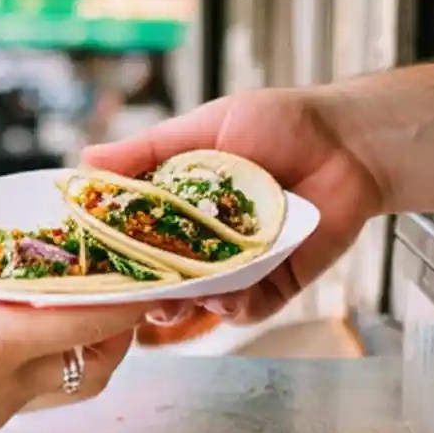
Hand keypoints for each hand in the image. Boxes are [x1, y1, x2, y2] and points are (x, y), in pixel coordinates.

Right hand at [0, 225, 149, 432]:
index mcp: (4, 348)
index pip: (91, 323)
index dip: (127, 298)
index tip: (149, 278)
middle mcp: (12, 384)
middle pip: (96, 365)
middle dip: (118, 332)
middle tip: (116, 294)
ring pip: (68, 381)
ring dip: (83, 347)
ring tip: (69, 308)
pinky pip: (33, 387)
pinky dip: (44, 357)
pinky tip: (10, 329)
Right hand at [83, 89, 382, 324]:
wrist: (347, 141)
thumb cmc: (277, 124)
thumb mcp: (204, 128)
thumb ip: (147, 150)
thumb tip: (85, 160)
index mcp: (178, 204)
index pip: (132, 235)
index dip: (111, 253)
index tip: (90, 263)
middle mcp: (203, 240)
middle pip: (160, 278)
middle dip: (141, 293)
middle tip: (128, 297)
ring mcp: (239, 266)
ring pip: (198, 301)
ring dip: (183, 306)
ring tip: (173, 303)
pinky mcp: (275, 284)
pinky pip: (247, 309)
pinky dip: (232, 309)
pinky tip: (224, 299)